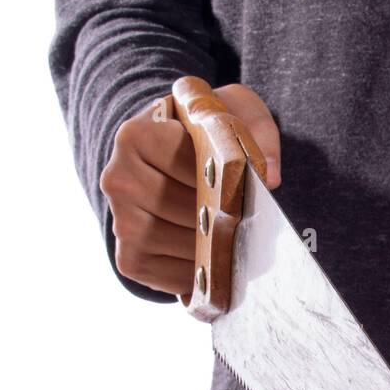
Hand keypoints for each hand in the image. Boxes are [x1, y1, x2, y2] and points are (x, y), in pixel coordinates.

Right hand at [99, 84, 280, 294]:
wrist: (166, 163)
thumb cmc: (202, 135)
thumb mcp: (231, 112)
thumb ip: (257, 130)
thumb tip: (270, 177)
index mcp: (136, 136)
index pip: (189, 164)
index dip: (224, 178)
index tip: (244, 182)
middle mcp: (118, 179)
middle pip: (189, 211)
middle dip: (226, 217)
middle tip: (251, 217)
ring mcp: (119, 221)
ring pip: (183, 247)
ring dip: (218, 248)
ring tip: (237, 237)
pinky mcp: (129, 258)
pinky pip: (172, 278)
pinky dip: (203, 275)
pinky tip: (216, 260)